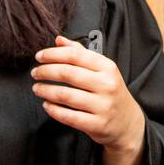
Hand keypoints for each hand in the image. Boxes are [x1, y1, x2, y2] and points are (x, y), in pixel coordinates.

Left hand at [32, 35, 144, 154]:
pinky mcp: (96, 124)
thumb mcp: (103, 70)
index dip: (53, 54)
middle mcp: (106, 85)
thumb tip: (59, 40)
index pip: (75, 55)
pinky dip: (53, 110)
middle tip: (35, 72)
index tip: (39, 56)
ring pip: (65, 95)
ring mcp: (102, 106)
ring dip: (45, 90)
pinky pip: (68, 116)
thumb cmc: (111, 92)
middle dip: (45, 71)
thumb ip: (81, 53)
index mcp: (107, 68)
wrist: (128, 123)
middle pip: (67, 73)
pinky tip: (47, 105)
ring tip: (37, 88)